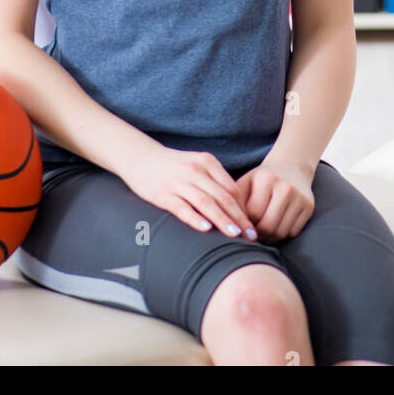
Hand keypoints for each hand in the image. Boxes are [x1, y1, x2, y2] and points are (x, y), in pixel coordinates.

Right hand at [119, 141, 259, 240]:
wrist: (141, 158)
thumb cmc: (175, 167)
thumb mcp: (198, 165)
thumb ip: (215, 181)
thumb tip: (238, 208)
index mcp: (207, 162)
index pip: (232, 188)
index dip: (244, 209)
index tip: (252, 226)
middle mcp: (195, 170)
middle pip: (222, 197)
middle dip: (239, 218)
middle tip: (251, 236)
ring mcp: (178, 182)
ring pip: (205, 202)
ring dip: (222, 220)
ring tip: (234, 235)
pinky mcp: (162, 193)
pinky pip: (182, 207)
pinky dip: (195, 218)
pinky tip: (205, 229)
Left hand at [231, 159, 315, 243]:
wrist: (291, 166)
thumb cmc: (262, 179)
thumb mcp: (246, 183)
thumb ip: (236, 202)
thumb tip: (231, 227)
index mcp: (266, 178)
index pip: (253, 213)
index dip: (246, 223)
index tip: (242, 226)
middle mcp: (285, 187)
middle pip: (268, 226)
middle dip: (258, 235)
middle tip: (252, 235)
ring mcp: (299, 197)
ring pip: (281, 232)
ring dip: (270, 238)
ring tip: (262, 234)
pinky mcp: (309, 207)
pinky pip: (293, 232)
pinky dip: (283, 235)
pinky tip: (276, 228)